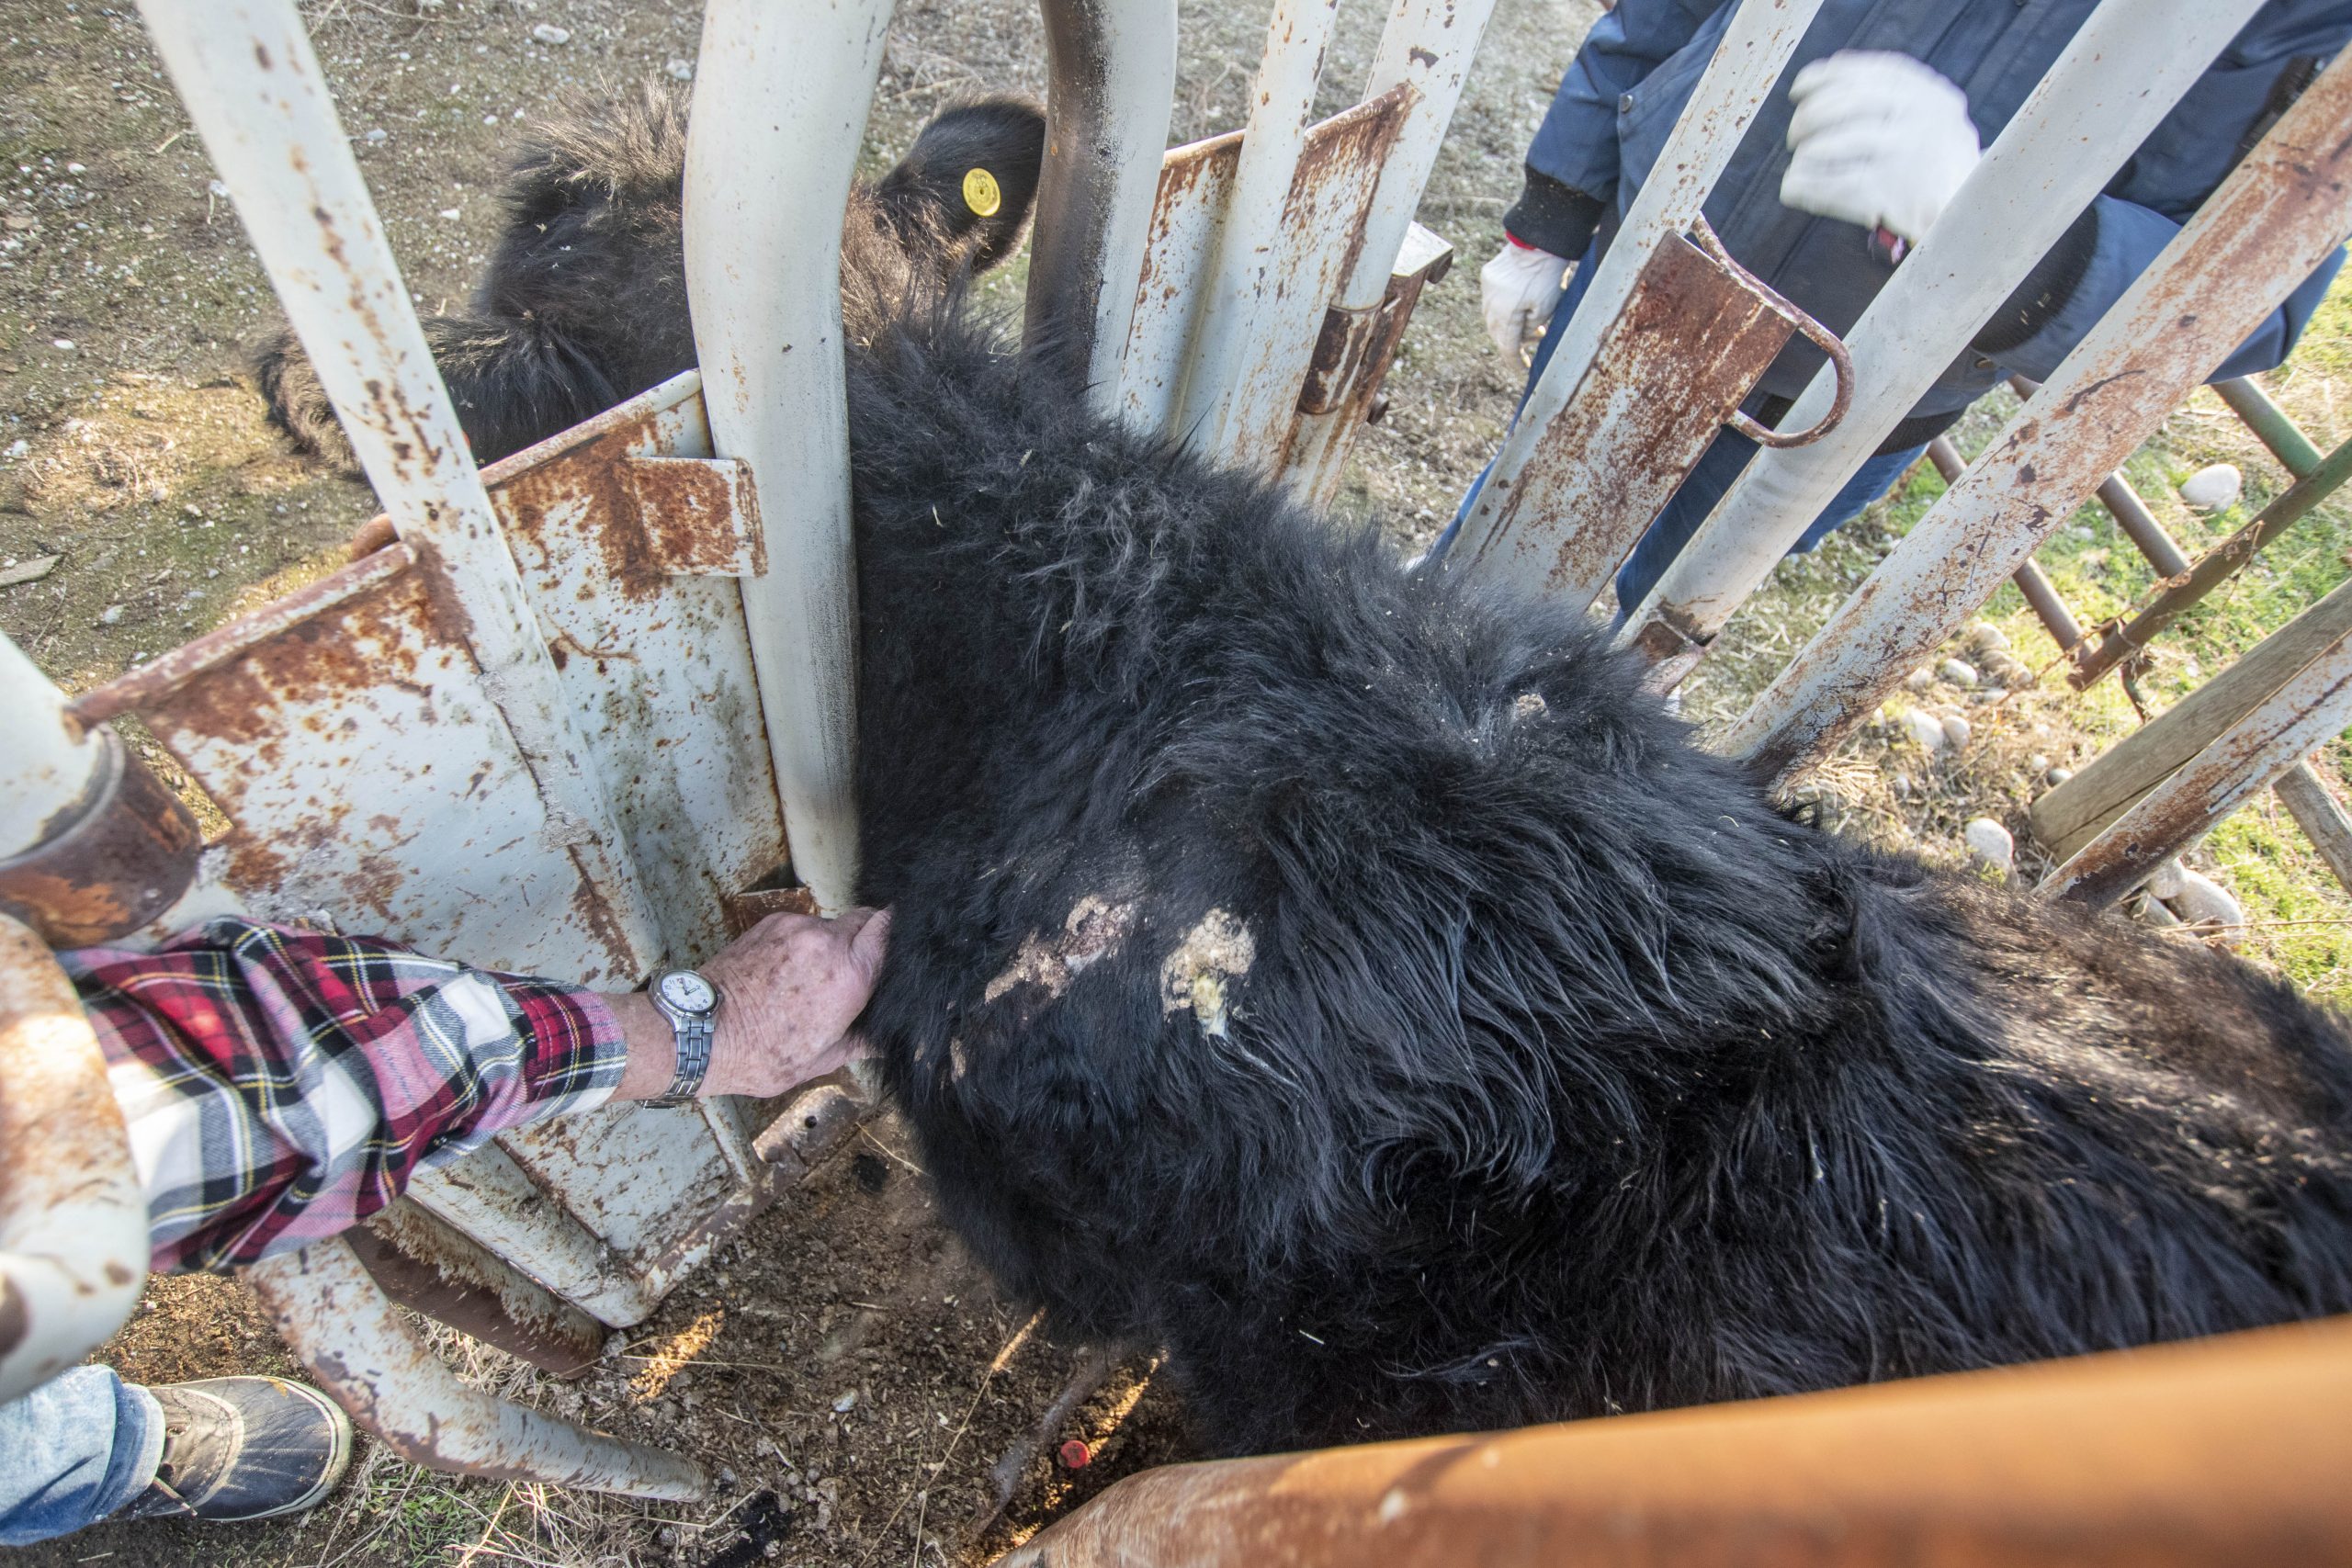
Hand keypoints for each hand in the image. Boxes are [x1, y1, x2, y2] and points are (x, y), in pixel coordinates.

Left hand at [607, 908, 890, 1100]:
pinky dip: (805, 944)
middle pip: (867, 920)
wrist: (701, 1033)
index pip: (891, 928)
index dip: (900, 935)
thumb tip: (892, 1039)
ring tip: (817, 979)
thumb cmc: (759, 1054)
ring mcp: (796, 929)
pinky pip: (803, 926)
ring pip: (833, 924)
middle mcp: (826, 943)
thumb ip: (864, 1040)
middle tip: (860, 970)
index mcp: (849, 977)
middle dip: (869, 941)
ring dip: (834, 945)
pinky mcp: (772, 924)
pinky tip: (791, 973)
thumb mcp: (823, 1059)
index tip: (900, 951)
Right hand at [1480, 238, 1570, 372]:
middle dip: (1514, 341)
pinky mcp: (1488, 276)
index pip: (1507, 347)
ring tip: (1530, 319)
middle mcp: (1490, 305)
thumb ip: (1531, 328)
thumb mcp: (1546, 309)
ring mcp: (1487, 290)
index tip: (1523, 370)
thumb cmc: (1546, 276)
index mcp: (1505, 316)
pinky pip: (1492, 299)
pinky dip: (1503, 306)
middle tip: (1534, 340)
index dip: (1515, 361)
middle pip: (1498, 333)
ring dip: (1508, 323)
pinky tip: (1518, 302)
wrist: (1538, 242)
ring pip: (1493, 317)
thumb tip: (1524, 335)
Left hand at [1779, 50, 1979, 244]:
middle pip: (1843, 107)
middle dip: (1807, 119)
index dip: (1823, 78)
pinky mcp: (1890, 196)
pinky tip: (1792, 187)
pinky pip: (1832, 187)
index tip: (1800, 88)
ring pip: (1832, 146)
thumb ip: (1889, 92)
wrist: (1972, 207)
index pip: (1865, 73)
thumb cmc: (1936, 158)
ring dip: (1805, 155)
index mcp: (1925, 92)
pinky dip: (1804, 186)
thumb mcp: (1929, 111)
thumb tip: (1821, 81)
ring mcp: (1904, 156)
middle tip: (1795, 135)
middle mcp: (1917, 119)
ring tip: (1802, 162)